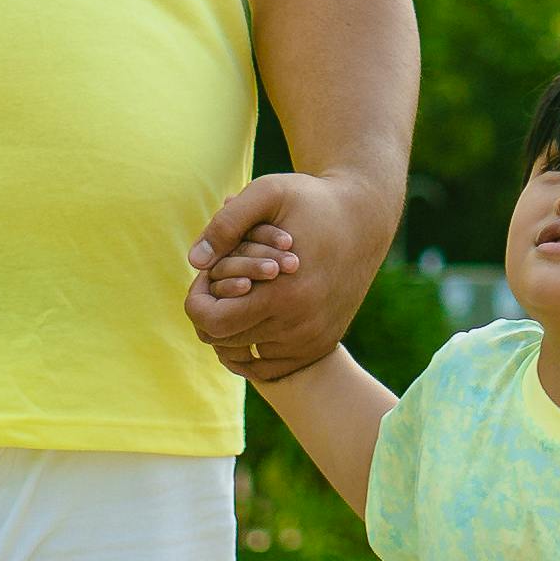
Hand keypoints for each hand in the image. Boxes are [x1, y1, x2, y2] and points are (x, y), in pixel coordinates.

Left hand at [187, 165, 393, 373]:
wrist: (365, 220)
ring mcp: (312, 341)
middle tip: (224, 280)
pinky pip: (267, 367)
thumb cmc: (313, 202)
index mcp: (285, 294)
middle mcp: (300, 328)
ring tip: (240, 294)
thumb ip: (226, 224)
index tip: (208, 273)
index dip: (198, 298)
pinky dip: (251, 346)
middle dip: (213, 310)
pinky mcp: (320, 346)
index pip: (211, 323)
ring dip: (232, 327)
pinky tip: (252, 315)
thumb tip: (195, 263)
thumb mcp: (269, 193)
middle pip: (222, 341)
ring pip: (242, 355)